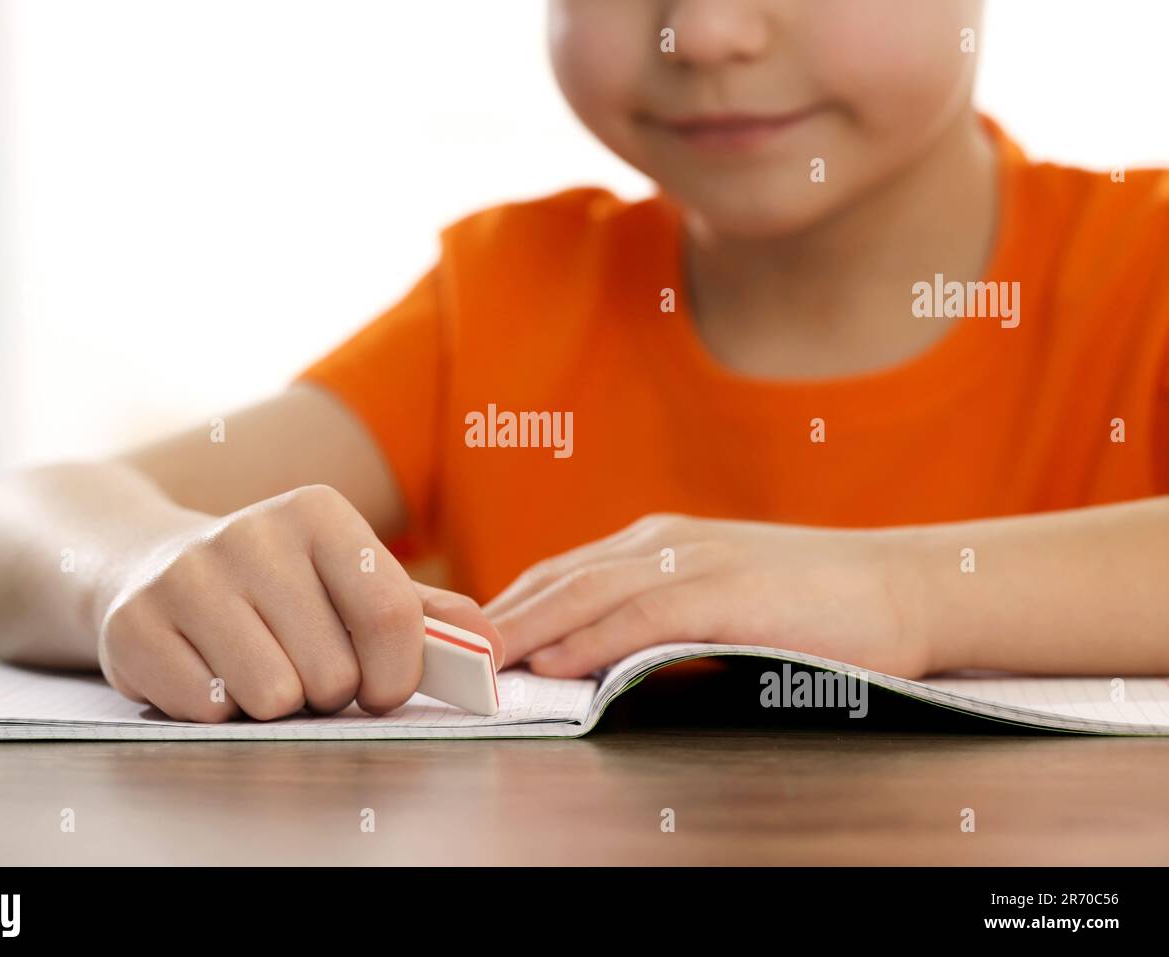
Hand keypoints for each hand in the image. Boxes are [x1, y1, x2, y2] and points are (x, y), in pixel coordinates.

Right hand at [97, 484, 503, 721]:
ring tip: (256, 665)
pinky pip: (211, 711)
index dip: (398, 675)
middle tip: (301, 665)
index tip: (381, 687)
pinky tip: (206, 669)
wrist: (149, 565)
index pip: (393, 616)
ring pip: (275, 697)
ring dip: (276, 704)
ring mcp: (187, 576)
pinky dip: (219, 709)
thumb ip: (427, 614)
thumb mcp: (350, 579)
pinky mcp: (134, 625)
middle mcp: (251, 532)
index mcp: (318, 512)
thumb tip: (493, 647)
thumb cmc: (278, 585)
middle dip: (328, 690)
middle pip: (334, 671)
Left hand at [485, 514, 928, 678]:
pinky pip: (646, 616)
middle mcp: (667, 543)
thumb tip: (597, 653)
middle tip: (450, 653)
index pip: (564, 573)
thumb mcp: (722, 597)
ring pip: (590, 594)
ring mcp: (699, 563)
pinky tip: (559, 661)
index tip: (469, 642)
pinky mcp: (732, 594)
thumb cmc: (816, 602)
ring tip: (480, 661)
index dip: (511, 606)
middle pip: (561, 580)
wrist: (906, 587)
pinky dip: (594, 638)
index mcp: (661, 542)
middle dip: (500, 619)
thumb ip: (661, 614)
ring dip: (527, 629)